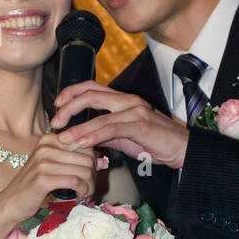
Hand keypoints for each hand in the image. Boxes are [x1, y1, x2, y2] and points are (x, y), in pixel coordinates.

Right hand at [0, 130, 102, 222]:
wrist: (10, 204)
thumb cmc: (33, 187)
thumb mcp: (54, 169)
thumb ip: (76, 163)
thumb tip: (104, 162)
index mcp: (48, 139)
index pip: (85, 144)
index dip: (92, 162)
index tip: (88, 176)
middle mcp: (45, 146)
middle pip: (87, 157)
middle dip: (93, 176)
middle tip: (89, 188)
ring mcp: (43, 161)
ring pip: (84, 170)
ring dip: (90, 186)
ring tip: (84, 193)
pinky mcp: (43, 178)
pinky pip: (75, 181)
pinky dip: (82, 191)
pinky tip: (78, 196)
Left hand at [50, 81, 189, 169]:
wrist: (184, 150)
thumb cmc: (156, 144)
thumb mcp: (125, 138)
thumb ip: (105, 135)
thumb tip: (84, 138)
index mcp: (123, 100)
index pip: (91, 88)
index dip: (71, 93)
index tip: (57, 106)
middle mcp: (128, 101)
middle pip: (90, 94)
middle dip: (68, 107)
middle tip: (55, 122)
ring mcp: (135, 111)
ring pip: (99, 114)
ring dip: (77, 126)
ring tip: (62, 138)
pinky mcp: (141, 125)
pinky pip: (112, 128)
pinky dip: (93, 135)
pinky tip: (81, 143)